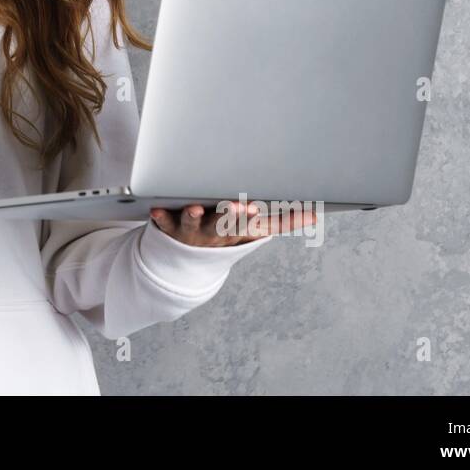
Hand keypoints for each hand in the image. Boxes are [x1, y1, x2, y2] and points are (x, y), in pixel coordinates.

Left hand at [149, 199, 317, 246]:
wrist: (187, 263)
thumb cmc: (225, 235)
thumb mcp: (254, 231)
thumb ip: (282, 222)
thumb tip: (314, 215)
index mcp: (236, 231)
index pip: (245, 224)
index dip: (249, 217)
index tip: (255, 208)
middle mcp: (215, 232)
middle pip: (223, 224)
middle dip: (229, 216)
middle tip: (235, 206)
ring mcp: (192, 231)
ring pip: (194, 224)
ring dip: (194, 217)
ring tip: (193, 208)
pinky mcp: (170, 228)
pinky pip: (164, 223)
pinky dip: (160, 218)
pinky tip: (155, 211)